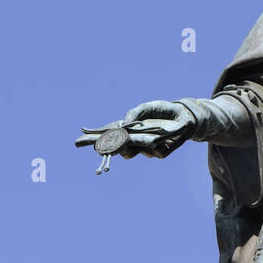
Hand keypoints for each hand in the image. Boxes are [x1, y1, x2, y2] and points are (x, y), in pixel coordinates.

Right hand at [75, 101, 195, 160]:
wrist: (184, 117)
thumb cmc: (163, 111)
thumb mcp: (146, 108)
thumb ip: (133, 114)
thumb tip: (122, 124)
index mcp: (128, 130)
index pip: (108, 135)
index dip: (93, 138)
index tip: (78, 139)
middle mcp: (135, 141)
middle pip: (114, 149)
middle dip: (102, 147)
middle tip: (91, 144)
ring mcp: (146, 149)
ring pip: (130, 153)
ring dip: (131, 145)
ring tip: (139, 136)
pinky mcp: (159, 153)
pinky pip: (151, 151)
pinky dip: (154, 143)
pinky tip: (160, 137)